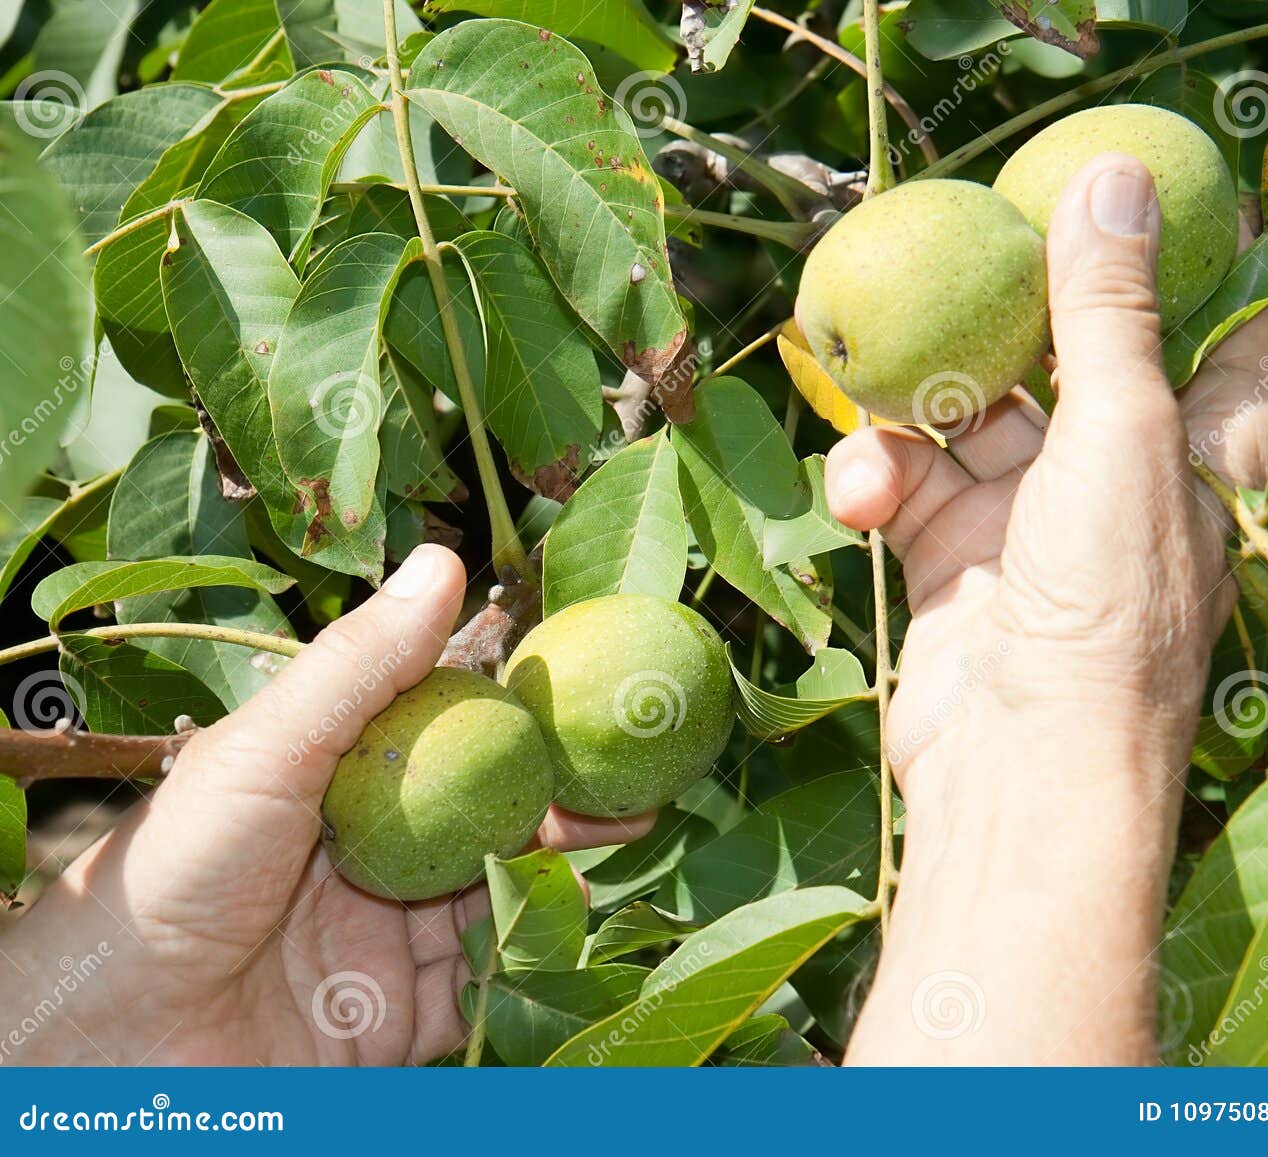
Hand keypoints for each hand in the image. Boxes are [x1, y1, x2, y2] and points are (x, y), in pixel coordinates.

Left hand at [0, 546, 652, 1064]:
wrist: (123, 1045)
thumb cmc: (174, 873)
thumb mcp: (270, 748)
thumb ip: (361, 664)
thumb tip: (442, 558)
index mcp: (332, 783)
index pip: (442, 732)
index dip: (516, 711)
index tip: (585, 685)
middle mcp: (366, 854)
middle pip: (486, 815)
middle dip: (563, 794)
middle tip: (636, 773)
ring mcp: (385, 937)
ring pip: (498, 893)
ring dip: (561, 863)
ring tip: (625, 829)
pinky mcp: (400, 1017)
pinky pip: (486, 980)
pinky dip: (531, 948)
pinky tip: (568, 912)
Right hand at [833, 155, 1267, 1062]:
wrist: (1020, 776)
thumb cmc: (1107, 608)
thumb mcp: (1120, 435)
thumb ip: (1111, 310)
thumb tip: (1116, 178)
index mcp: (1202, 457)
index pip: (1239, 346)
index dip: (1214, 274)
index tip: (1162, 209)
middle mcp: (1122, 485)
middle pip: (1079, 362)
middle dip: (1021, 312)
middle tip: (970, 249)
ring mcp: (1033, 526)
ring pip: (972, 418)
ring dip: (919, 405)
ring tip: (877, 398)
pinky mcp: (955, 565)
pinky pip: (910, 486)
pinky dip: (878, 480)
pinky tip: (859, 496)